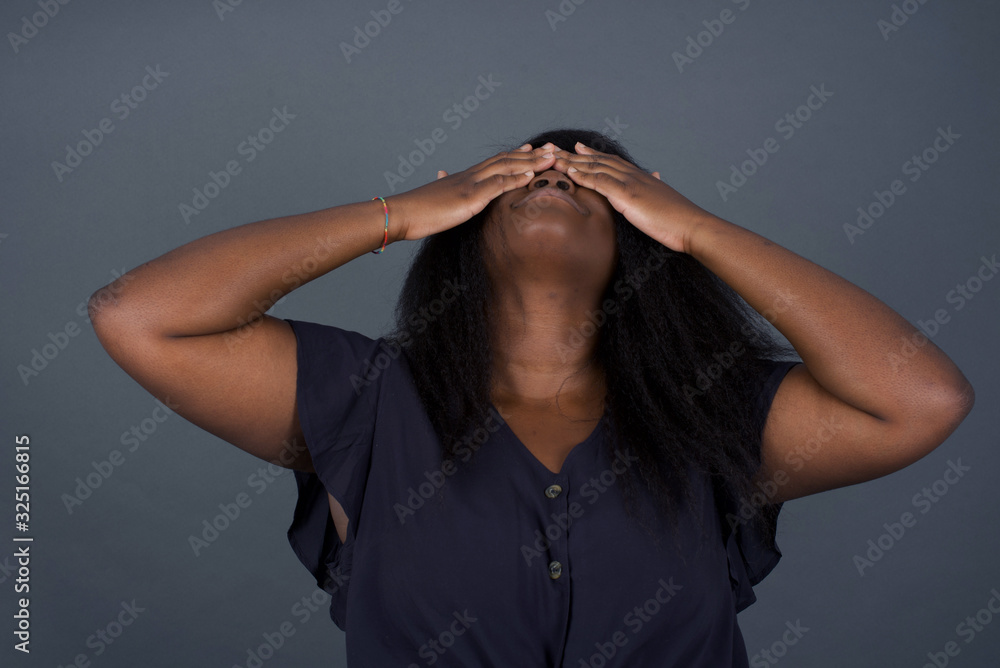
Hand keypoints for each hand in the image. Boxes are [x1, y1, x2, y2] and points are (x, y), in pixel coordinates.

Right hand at [386, 145, 555, 241]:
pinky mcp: (470, 198)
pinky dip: (517, 179)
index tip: (534, 148)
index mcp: (466, 177)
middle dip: (533, 154)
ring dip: (532, 162)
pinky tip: (533, 175)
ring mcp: (472, 185)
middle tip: (555, 149)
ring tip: (553, 158)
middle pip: (507, 160)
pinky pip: (497, 185)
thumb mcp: (438, 197)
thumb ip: (445, 186)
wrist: (402, 213)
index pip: (496, 161)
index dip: (517, 154)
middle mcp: (472, 176)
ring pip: (507, 167)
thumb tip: (443, 174)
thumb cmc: (418, 210)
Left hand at [545, 142, 716, 253]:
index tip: (576, 149)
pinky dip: (583, 176)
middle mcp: (633, 175)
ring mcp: (629, 183)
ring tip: (553, 157)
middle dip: (574, 155)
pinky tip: (568, 172)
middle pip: (598, 161)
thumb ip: (654, 190)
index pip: (611, 161)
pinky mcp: (627, 195)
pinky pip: (600, 182)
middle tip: (555, 148)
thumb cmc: (678, 219)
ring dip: (572, 162)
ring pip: (595, 167)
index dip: (592, 155)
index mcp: (640, 177)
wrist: (691, 225)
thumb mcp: (661, 202)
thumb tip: (656, 177)